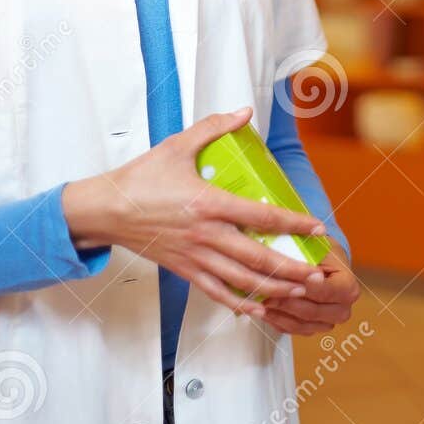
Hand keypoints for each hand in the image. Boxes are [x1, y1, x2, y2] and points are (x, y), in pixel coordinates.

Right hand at [62, 107, 329, 318]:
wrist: (105, 210)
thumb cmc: (140, 179)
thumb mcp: (177, 146)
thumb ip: (213, 128)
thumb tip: (243, 113)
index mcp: (209, 203)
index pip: (261, 217)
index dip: (293, 224)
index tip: (316, 228)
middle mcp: (206, 234)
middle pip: (258, 258)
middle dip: (292, 268)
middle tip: (318, 274)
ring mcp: (195, 256)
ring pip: (241, 280)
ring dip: (274, 289)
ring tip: (300, 292)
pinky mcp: (184, 270)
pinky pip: (216, 292)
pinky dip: (239, 303)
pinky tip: (258, 310)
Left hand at [259, 246, 360, 335]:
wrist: (324, 264)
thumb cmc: (320, 252)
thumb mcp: (316, 247)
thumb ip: (305, 255)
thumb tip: (283, 259)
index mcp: (348, 287)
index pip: (324, 291)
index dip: (302, 287)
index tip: (281, 280)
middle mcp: (343, 309)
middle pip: (312, 312)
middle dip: (286, 303)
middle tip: (264, 293)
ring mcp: (328, 322)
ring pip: (300, 324)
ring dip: (278, 315)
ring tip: (259, 303)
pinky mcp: (313, 329)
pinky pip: (292, 331)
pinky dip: (276, 321)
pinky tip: (262, 311)